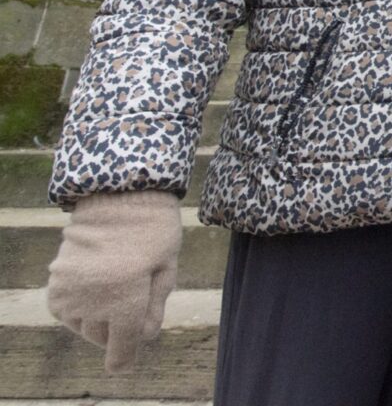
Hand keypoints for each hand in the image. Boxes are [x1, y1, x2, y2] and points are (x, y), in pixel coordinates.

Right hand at [47, 190, 181, 373]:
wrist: (118, 197)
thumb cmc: (153, 230)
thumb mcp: (167, 269)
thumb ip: (154, 307)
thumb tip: (145, 336)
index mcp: (125, 301)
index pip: (121, 348)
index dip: (125, 358)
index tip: (124, 363)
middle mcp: (93, 303)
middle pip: (103, 337)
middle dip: (118, 328)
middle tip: (132, 300)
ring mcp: (70, 294)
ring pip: (82, 326)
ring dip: (97, 318)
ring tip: (114, 288)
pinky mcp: (55, 283)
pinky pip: (65, 311)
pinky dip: (78, 307)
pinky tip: (95, 287)